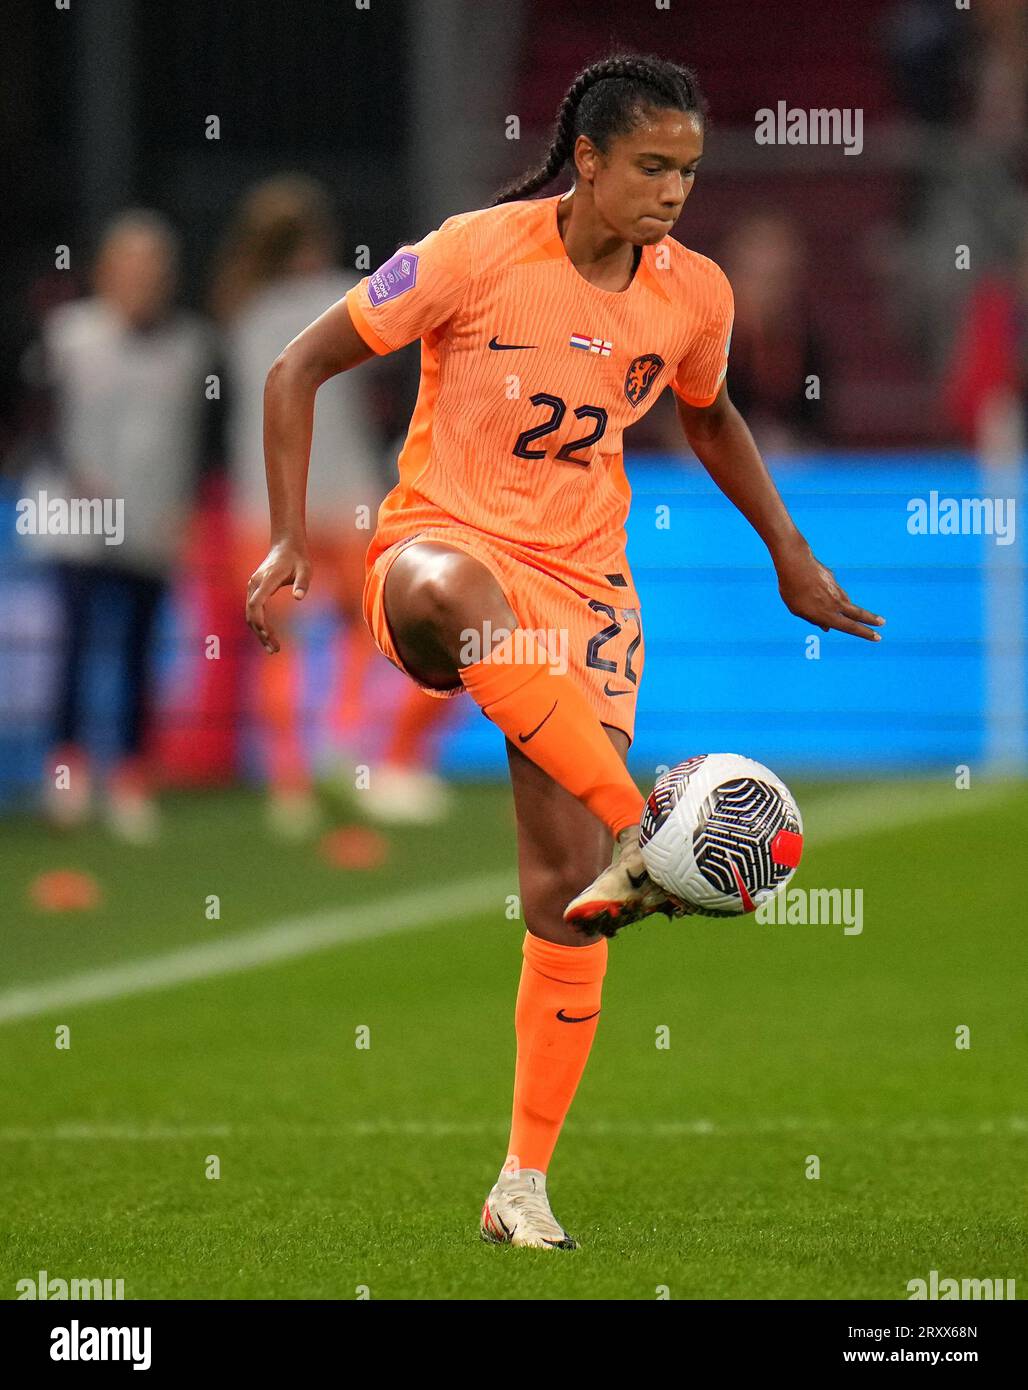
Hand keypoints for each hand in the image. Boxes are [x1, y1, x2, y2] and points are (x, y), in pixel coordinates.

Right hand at [245, 538, 311, 652]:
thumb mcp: (305, 569)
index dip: (259, 620)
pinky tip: (268, 636)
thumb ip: (302, 583)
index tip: (267, 635)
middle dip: (261, 633)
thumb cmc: (297, 559)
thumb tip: (299, 598)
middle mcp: (255, 583)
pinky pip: (253, 610)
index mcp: (267, 579)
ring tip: (273, 648)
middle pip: (251, 613)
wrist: (286, 546)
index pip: (256, 603)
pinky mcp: (254, 590)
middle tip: (274, 649)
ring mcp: (253, 586)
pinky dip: (259, 624)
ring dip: (259, 632)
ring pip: (250, 614)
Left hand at [774, 537, 884, 640]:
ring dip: (845, 607)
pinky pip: (832, 590)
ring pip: (844, 602)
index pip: (850, 627)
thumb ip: (814, 620)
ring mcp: (836, 589)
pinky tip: (814, 590)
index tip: (877, 637)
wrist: (795, 564)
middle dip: (871, 619)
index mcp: (827, 615)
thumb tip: (826, 627)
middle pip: (858, 614)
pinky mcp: (833, 579)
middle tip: (882, 623)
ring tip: (825, 603)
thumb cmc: (792, 591)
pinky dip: (828, 594)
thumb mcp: (798, 611)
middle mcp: (835, 603)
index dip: (864, 633)